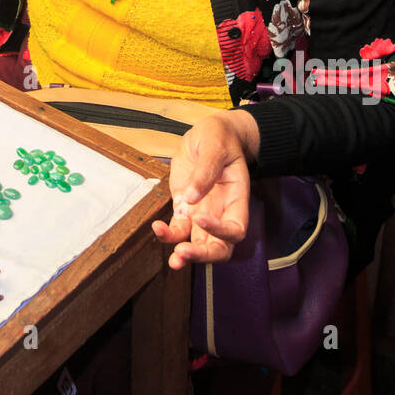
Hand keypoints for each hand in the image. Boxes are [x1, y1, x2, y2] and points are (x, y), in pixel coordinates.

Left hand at [152, 111, 255, 267]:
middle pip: (220, 247)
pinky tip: (157, 229)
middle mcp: (221, 212)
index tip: (201, 218)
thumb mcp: (215, 147)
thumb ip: (206, 171)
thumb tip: (191, 197)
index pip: (236, 229)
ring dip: (186, 255)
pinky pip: (177, 230)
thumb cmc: (219, 138)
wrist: (208, 133)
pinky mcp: (184, 210)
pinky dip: (168, 235)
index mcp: (237, 199)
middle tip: (183, 253)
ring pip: (198, 245)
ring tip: (173, 260)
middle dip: (203, 255)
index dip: (221, 231)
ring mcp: (202, 213)